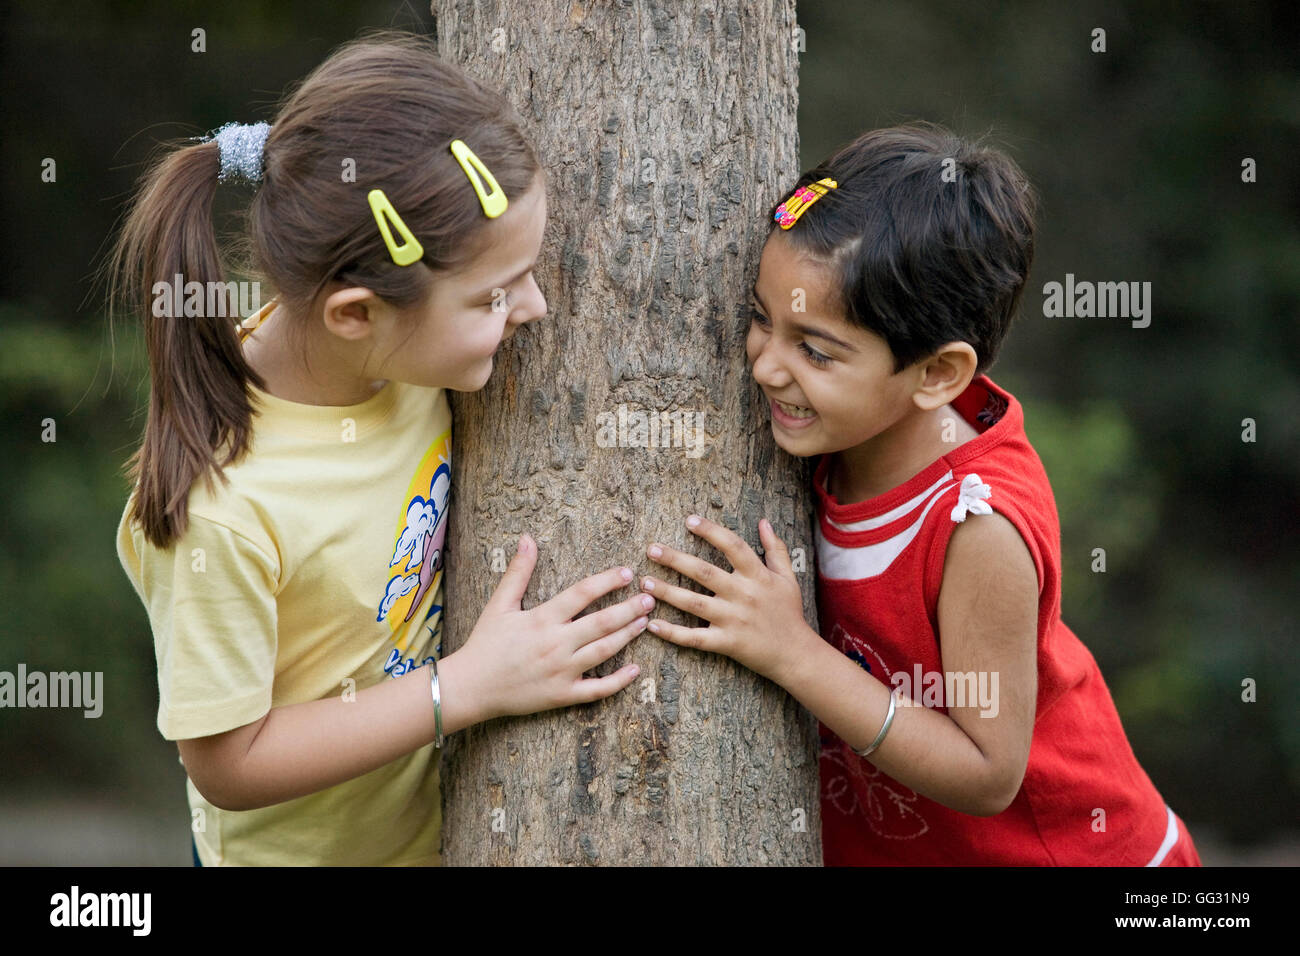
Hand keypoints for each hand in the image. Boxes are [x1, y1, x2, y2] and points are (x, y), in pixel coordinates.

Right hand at [454, 534, 651, 719]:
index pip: (582, 593)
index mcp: (542, 619)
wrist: (470, 687)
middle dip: (629, 609)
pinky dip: (619, 681)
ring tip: (646, 622)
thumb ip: (518, 572)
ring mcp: (562, 671)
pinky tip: (636, 670)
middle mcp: (556, 644)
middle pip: (602, 622)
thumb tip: (527, 538)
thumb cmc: (485, 643)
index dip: (607, 581)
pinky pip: (597, 690)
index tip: (627, 573)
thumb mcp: (499, 604)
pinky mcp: (563, 695)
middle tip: (650, 597)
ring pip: (604, 651)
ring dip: (628, 635)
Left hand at [641, 514, 813, 682]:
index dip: (711, 531)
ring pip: (694, 603)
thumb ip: (775, 549)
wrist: (796, 654)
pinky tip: (652, 624)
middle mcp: (743, 594)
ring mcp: (733, 620)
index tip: (689, 520)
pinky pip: (695, 638)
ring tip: (644, 583)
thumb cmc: (790, 613)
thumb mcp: (788, 578)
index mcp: (757, 575)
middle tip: (651, 549)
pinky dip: (672, 633)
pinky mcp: (726, 643)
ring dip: (667, 592)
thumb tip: (764, 522)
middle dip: (675, 559)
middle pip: (704, 572)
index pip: (732, 546)